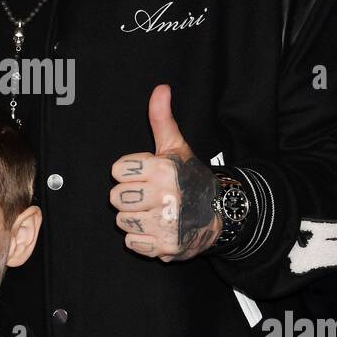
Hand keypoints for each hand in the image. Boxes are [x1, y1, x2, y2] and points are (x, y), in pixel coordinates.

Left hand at [109, 83, 221, 262]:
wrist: (221, 213)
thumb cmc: (191, 177)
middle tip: (147, 195)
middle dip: (129, 196)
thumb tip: (161, 89)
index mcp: (164, 169)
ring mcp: (166, 224)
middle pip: (116, 197)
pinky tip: (156, 229)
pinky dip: (141, 240)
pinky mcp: (166, 247)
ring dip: (134, 219)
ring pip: (122, 221)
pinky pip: (133, 243)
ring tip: (153, 212)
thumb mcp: (176, 146)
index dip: (128, 172)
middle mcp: (165, 197)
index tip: (143, 174)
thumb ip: (161, 119)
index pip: (117, 170)